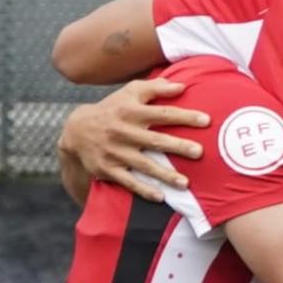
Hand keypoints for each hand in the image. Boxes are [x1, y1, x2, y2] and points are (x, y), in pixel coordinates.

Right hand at [57, 78, 206, 198]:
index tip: (206, 120)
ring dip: (164, 174)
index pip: (162, 113)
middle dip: (177, 146)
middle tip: (199, 152)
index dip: (184, 116)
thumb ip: (155, 88)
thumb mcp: (129, 93)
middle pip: (155, 140)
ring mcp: (115, 152)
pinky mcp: (108, 169)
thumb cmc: (113, 110)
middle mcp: (123, 132)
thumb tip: (182, 85)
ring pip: (143, 164)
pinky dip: (143, 189)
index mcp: (131, 112)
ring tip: (185, 183)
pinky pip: (128, 182)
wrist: (76, 131)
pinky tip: (161, 197)